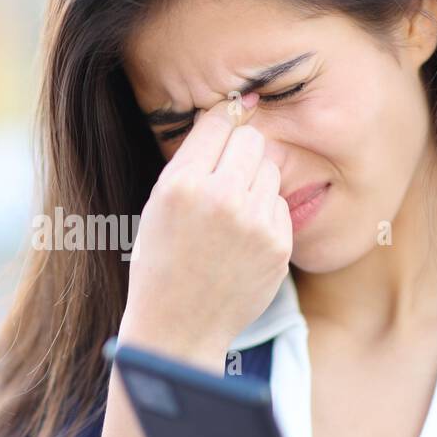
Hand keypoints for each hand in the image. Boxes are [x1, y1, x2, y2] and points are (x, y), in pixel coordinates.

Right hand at [120, 92, 292, 363]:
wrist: (179, 326)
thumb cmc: (162, 261)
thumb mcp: (158, 205)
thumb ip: (192, 161)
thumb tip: (235, 110)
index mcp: (180, 184)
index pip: (217, 123)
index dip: (222, 121)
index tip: (226, 124)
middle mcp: (219, 198)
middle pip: (251, 141)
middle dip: (240, 153)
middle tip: (224, 178)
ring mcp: (253, 222)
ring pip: (269, 170)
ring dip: (254, 183)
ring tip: (230, 216)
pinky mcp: (277, 244)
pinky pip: (278, 204)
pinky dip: (264, 214)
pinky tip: (242, 240)